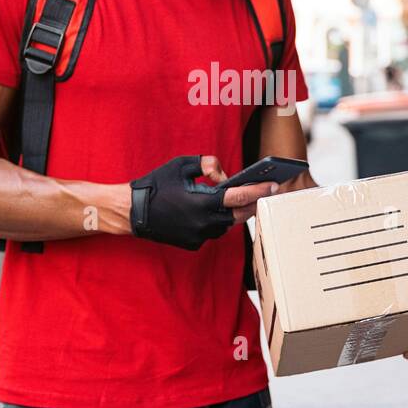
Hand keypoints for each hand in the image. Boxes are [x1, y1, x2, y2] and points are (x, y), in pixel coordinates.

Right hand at [129, 154, 275, 250]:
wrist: (133, 211)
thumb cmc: (157, 184)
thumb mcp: (182, 164)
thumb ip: (209, 164)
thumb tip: (225, 176)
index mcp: (203, 202)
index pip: (239, 197)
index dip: (259, 190)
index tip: (273, 185)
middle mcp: (204, 222)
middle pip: (239, 214)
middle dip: (252, 203)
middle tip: (264, 193)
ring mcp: (199, 236)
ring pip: (227, 224)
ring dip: (233, 212)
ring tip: (240, 200)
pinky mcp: (193, 243)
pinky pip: (212, 231)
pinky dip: (216, 221)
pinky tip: (214, 211)